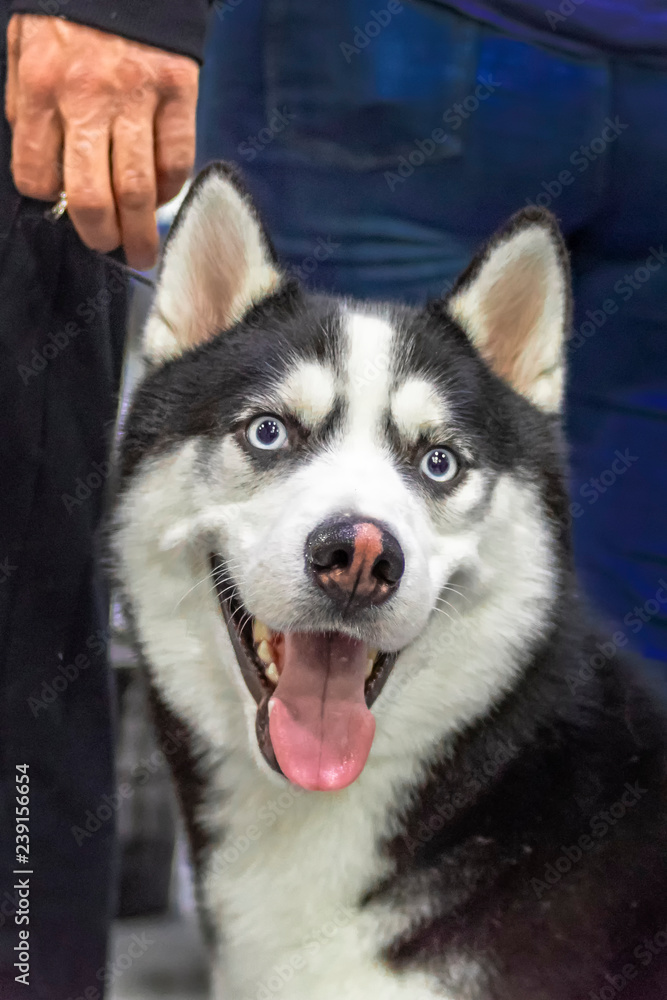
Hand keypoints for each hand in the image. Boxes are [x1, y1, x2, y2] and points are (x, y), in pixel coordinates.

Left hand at [6, 15, 198, 267]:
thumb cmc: (68, 11)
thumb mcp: (25, 45)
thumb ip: (27, 103)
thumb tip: (43, 162)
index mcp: (41, 87)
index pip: (37, 175)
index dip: (47, 198)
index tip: (60, 203)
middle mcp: (88, 99)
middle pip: (93, 196)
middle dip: (99, 236)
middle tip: (108, 250)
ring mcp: (138, 97)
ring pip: (139, 189)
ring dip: (140, 232)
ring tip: (141, 253)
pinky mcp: (178, 92)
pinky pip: (176, 159)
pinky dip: (170, 188)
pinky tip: (162, 196)